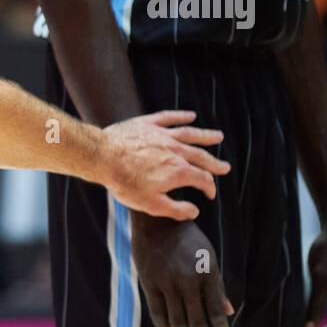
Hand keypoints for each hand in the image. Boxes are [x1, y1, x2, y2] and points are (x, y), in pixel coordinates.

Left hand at [100, 110, 229, 220]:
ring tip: (218, 136)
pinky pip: (168, 118)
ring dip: (206, 136)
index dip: (209, 188)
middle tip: (224, 167)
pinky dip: (181, 116)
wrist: (102, 157)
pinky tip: (190, 115)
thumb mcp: (151, 204)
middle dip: (214, 164)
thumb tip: (194, 211)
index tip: (209, 194)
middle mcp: (176, 151)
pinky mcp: (147, 124)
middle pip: (201, 156)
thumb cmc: (124, 182)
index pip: (202, 179)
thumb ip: (175, 209)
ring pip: (190, 134)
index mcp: (179, 171)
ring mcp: (162, 135)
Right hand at [132, 214, 232, 326]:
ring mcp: (167, 282)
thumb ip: (217, 286)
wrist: (158, 223)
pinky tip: (169, 326)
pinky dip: (164, 324)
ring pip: (177, 321)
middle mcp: (188, 280)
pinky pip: (157, 313)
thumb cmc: (188, 240)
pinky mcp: (149, 283)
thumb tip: (228, 311)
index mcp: (207, 273)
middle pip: (197, 320)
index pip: (217, 310)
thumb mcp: (209, 258)